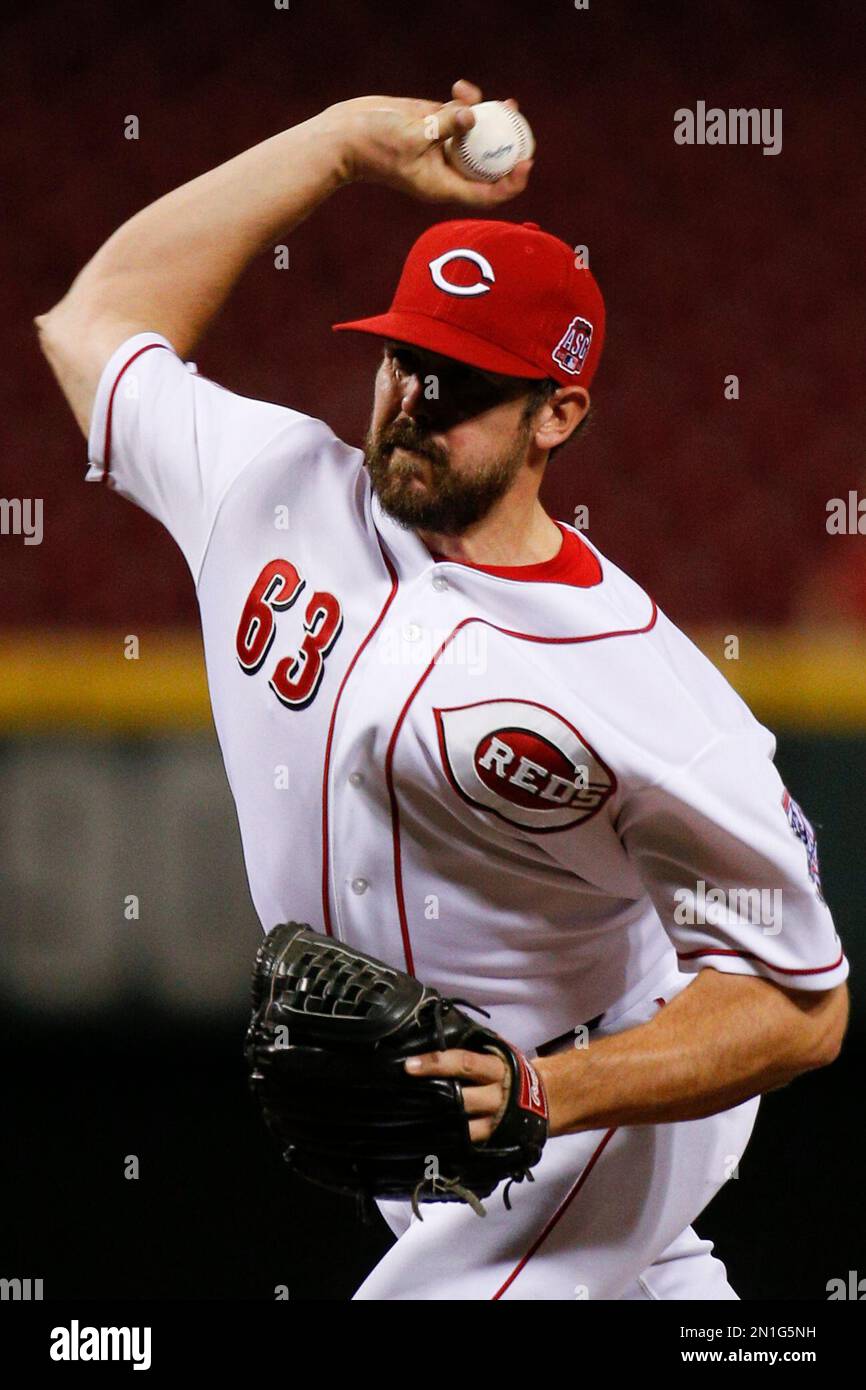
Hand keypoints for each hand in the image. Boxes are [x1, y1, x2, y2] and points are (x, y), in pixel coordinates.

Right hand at [327, 78, 532, 206]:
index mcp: (444, 185)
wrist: (345, 136)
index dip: (512, 182)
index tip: (525, 162)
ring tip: (493, 97)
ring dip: (487, 116)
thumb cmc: (373, 144)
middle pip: (487, 164)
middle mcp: (446, 170)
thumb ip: (444, 124)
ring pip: (475, 137)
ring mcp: (439, 149)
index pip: (488, 193)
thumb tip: (473, 112)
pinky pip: (458, 117)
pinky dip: (464, 103)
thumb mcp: (411, 134)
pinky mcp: (432, 128)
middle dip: (507, 143)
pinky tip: (460, 87)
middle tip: (518, 117)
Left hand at [404, 1046, 511, 1141]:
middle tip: (401, 1095)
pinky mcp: (495, 1142)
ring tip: (408, 1121)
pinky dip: (449, 1142)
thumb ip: (474, 1049)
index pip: (464, 1063)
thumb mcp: (499, 1054)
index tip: (410, 1065)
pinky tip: (427, 1140)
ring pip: (463, 1127)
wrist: (545, 1099)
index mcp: (497, 1069)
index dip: (436, 1063)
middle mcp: (496, 1097)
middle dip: (433, 1097)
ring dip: (437, 1123)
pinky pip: (468, 1144)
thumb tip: (436, 1037)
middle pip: (461, 1099)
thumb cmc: (509, 1070)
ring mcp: (495, 1123)